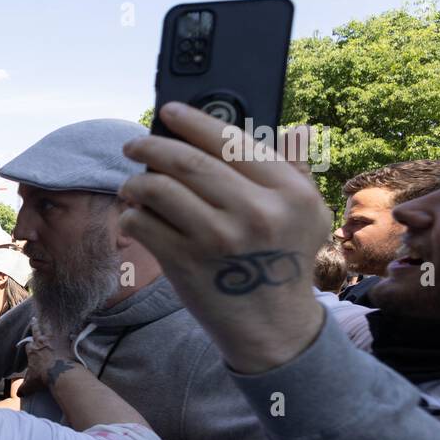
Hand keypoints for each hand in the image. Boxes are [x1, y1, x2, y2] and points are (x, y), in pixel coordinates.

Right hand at [17, 320, 73, 396]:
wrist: (58, 372)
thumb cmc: (43, 377)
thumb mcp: (31, 384)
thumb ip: (24, 388)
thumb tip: (19, 394)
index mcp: (32, 351)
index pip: (28, 345)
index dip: (28, 345)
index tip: (29, 344)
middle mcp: (41, 342)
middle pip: (36, 331)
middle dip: (35, 326)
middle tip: (34, 320)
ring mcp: (53, 340)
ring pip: (49, 328)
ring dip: (49, 324)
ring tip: (50, 319)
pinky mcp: (65, 341)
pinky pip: (66, 332)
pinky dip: (68, 331)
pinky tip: (71, 328)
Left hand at [118, 103, 328, 373]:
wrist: (272, 327)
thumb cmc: (286, 261)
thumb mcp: (308, 214)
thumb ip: (295, 168)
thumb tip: (292, 128)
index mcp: (288, 192)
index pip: (232, 140)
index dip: (193, 121)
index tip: (169, 111)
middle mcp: (255, 212)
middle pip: (187, 161)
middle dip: (151, 146)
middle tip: (134, 144)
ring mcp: (217, 238)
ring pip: (158, 189)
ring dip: (135, 182)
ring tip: (131, 185)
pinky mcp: (186, 262)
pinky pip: (143, 224)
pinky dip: (131, 216)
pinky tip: (135, 217)